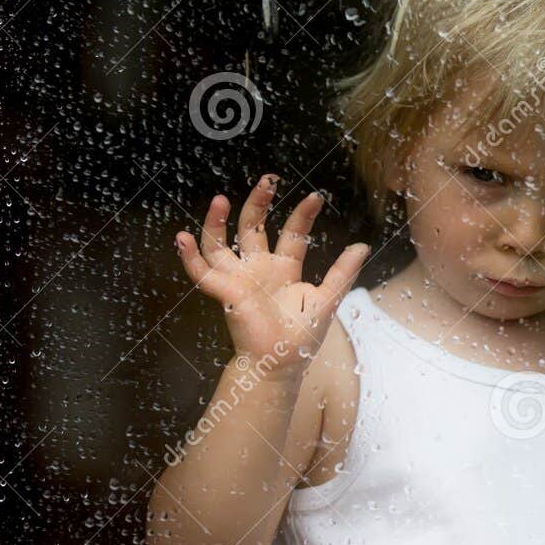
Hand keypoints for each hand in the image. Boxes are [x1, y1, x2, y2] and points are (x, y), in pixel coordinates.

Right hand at [174, 174, 367, 369]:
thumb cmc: (301, 337)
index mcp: (285, 269)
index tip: (316, 196)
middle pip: (254, 227)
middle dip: (259, 203)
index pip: (292, 233)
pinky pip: (201, 272)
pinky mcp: (224, 292)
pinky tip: (182, 237)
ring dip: (216, 222)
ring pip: (221, 243)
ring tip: (220, 200)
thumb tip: (363, 246)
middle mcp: (259, 269)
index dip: (302, 214)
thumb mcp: (327, 299)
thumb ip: (343, 272)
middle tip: (268, 179)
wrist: (280, 365)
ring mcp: (239, 278)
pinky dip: (189, 257)